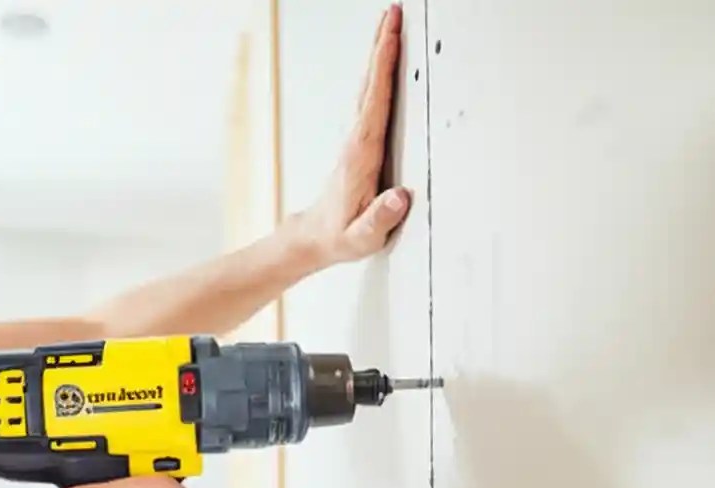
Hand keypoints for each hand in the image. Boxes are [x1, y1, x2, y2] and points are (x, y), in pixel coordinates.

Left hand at [283, 2, 409, 267]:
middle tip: (393, 11)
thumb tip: (400, 196)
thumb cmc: (339, 236)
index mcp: (361, 153)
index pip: (376, 100)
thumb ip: (381, 218)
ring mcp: (356, 138)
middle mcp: (356, 139)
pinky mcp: (359, 142)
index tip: (392, 34)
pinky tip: (384, 65)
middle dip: (382, 45)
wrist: (313, 238)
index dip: (384, 65)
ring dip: (379, 55)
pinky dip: (379, 75)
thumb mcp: (362, 237)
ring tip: (391, 26)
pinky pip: (371, 99)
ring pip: (369, 87)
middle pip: (370, 82)